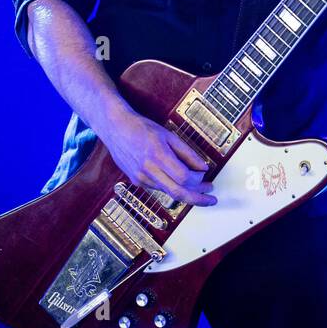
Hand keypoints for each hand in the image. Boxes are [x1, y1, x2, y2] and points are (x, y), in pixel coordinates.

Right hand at [95, 108, 217, 206]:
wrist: (115, 128)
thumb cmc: (142, 128)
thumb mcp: (168, 135)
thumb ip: (187, 153)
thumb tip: (203, 168)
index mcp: (158, 155)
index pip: (184, 177)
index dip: (198, 180)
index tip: (206, 176)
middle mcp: (148, 170)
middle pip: (177, 192)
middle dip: (197, 199)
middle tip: (211, 198)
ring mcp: (140, 178)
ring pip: (168, 192)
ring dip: (185, 191)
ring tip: (197, 185)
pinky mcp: (136, 181)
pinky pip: (159, 188)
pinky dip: (171, 185)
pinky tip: (175, 178)